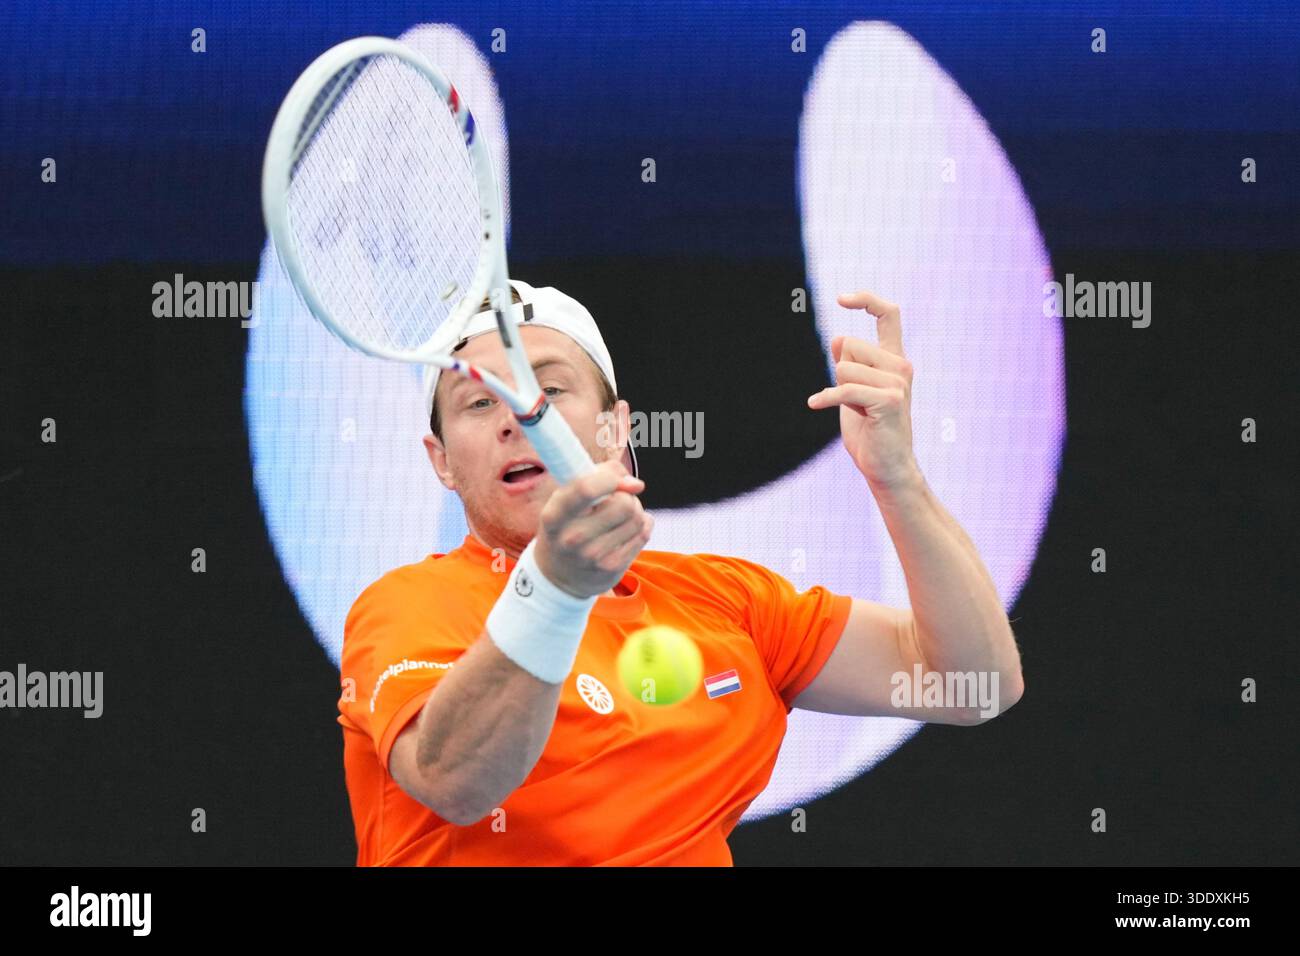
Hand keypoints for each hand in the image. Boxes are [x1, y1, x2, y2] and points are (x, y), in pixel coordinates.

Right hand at [534, 458, 652, 598]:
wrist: (559, 574)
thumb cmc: (567, 524)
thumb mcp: (567, 497)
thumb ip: (598, 476)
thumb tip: (635, 484)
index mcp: (554, 516)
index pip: (586, 489)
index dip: (609, 478)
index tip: (615, 479)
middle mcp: (571, 539)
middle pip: (623, 503)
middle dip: (625, 495)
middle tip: (615, 499)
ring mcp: (593, 557)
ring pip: (637, 517)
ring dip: (634, 509)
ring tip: (619, 515)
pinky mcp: (612, 568)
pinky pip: (643, 533)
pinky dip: (640, 525)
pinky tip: (624, 529)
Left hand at [807, 290, 919, 489]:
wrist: (886, 468)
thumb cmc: (870, 432)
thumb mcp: (852, 393)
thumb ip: (848, 366)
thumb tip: (836, 338)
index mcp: (894, 359)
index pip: (888, 314)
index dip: (866, 300)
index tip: (841, 299)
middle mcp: (901, 365)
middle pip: (849, 344)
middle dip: (839, 371)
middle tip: (855, 401)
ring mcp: (898, 382)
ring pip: (843, 367)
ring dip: (837, 390)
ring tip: (857, 412)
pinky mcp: (890, 400)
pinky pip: (844, 388)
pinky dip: (826, 398)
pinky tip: (815, 404)